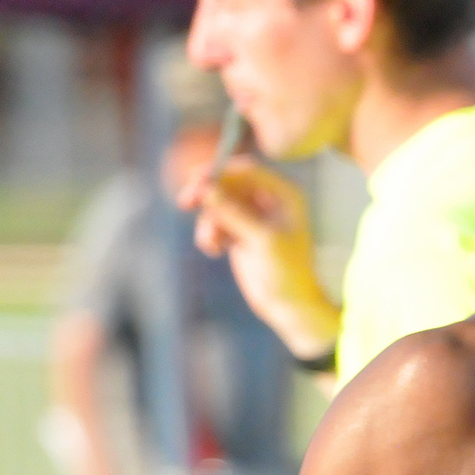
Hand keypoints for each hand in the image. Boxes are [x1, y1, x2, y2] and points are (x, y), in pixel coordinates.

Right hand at [178, 157, 338, 359]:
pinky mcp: (239, 232)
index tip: (196, 180)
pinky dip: (210, 233)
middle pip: (228, 183)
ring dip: (209, 221)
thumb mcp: (261, 240)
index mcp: (284, 195)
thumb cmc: (286, 271)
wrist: (288, 304)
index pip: (247, 171)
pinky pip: (215, 222)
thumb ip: (234, 213)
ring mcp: (252, 216)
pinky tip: (215, 251)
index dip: (221, 171)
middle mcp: (268, 201)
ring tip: (213, 243)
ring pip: (218, 204)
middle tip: (185, 203)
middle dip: (206, 194)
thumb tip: (206, 188)